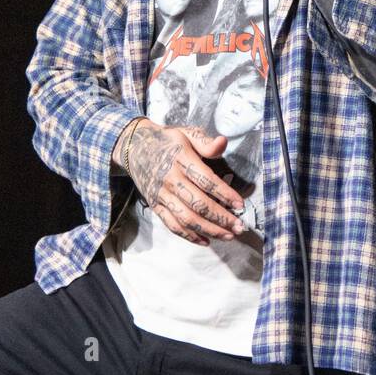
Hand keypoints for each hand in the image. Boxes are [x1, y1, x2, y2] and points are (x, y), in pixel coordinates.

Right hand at [125, 121, 247, 245]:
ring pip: (186, 218)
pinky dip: (189, 236)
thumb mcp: (186, 133)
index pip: (206, 180)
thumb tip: (223, 142)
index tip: (240, 205)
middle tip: (239, 226)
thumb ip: (205, 141)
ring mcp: (161, 195)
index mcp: (181, 159)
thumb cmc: (167, 140)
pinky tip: (206, 241)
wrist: (135, 147)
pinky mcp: (155, 206)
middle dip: (221, 218)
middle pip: (198, 204)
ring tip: (228, 235)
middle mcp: (170, 179)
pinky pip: (172, 225)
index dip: (225, 194)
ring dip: (209, 230)